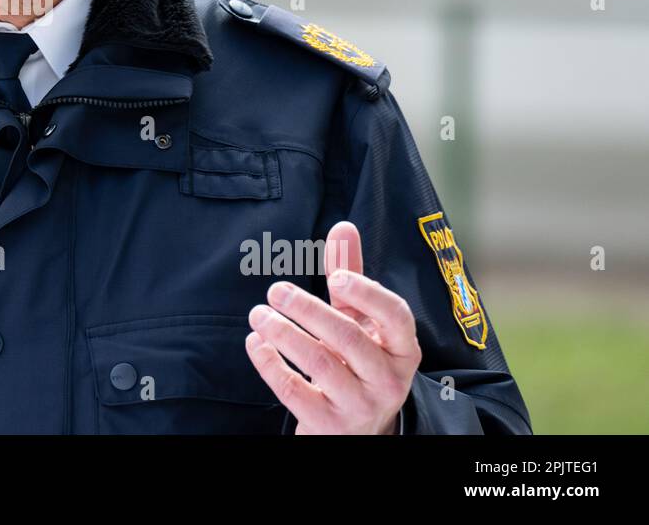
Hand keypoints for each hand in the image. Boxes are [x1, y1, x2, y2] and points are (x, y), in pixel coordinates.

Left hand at [244, 221, 420, 433]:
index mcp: (402, 348)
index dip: (366, 294)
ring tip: (258, 314)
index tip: (333, 277)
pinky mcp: (329, 424)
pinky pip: (295, 392)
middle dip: (308, 310)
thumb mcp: (360, 322)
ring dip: (284, 334)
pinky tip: (255, 343)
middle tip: (276, 290)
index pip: (395, 316)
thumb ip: (351, 275)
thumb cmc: (357, 362)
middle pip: (348, 337)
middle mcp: (387, 379)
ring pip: (320, 364)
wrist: (356, 430)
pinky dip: (270, 364)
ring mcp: (360, 405)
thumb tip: (343, 226)